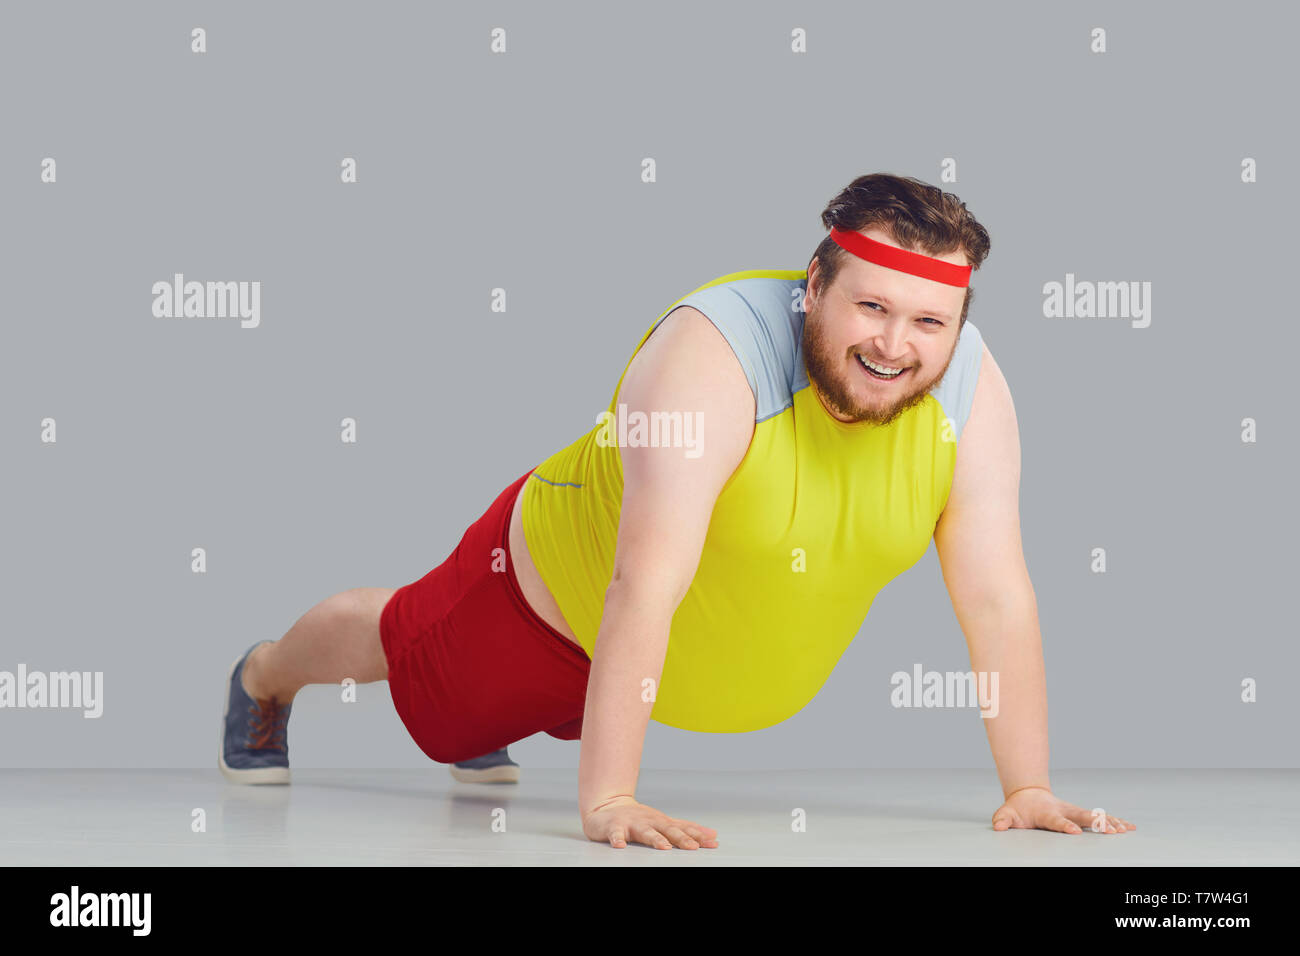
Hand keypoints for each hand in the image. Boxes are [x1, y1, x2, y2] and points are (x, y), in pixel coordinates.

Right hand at [581, 795, 718, 848]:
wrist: (607, 806)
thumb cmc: (638, 818)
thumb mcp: (664, 822)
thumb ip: (686, 829)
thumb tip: (712, 834)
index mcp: (662, 821)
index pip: (683, 828)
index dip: (698, 835)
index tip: (712, 842)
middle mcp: (650, 821)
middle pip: (668, 830)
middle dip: (681, 838)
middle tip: (693, 847)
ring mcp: (632, 823)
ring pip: (645, 832)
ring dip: (655, 839)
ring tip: (664, 847)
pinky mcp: (613, 827)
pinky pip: (614, 834)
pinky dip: (617, 839)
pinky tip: (620, 846)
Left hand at [992, 786, 1135, 833]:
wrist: (1029, 794)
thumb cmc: (1019, 808)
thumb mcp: (1007, 813)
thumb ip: (1003, 819)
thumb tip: (998, 826)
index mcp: (1048, 813)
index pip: (1058, 821)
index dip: (1065, 826)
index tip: (1075, 832)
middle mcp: (1064, 811)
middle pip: (1082, 817)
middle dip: (1096, 823)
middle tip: (1110, 830)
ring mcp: (1074, 812)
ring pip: (1095, 817)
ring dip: (1109, 823)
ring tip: (1124, 830)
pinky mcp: (1081, 815)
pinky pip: (1100, 819)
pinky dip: (1114, 822)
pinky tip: (1129, 827)